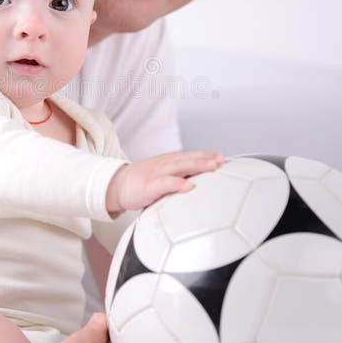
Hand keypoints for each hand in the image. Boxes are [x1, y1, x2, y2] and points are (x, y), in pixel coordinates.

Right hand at [106, 150, 223, 214]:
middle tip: (221, 160)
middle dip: (206, 158)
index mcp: (170, 162)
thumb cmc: (143, 182)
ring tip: (212, 166)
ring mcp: (157, 174)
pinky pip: (164, 184)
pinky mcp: (149, 186)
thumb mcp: (164, 177)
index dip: (207, 156)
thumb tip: (201, 184)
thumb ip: (180, 178)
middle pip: (188, 159)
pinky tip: (187, 186)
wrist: (117, 185)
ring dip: (196, 165)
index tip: (223, 158)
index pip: (191, 156)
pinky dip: (176, 184)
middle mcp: (165, 164)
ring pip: (179, 167)